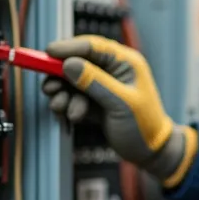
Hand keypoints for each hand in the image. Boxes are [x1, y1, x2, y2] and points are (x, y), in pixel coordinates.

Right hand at [41, 35, 197, 188]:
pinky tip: (72, 116)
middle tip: (49, 88)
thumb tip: (69, 64)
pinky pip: (75, 97)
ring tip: (60, 107)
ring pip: (73, 82)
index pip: (93, 47)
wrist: (150, 152)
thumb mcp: (120, 103)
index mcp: (125, 63)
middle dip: (60, 75)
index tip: (47, 53)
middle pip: (78, 62)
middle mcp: (113, 70)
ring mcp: (103, 86)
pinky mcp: (96, 101)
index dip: (68, 48)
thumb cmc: (144, 126)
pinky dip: (69, 105)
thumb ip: (95, 82)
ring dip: (64, 94)